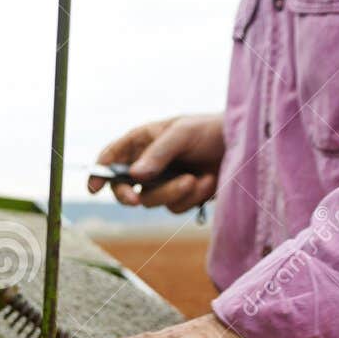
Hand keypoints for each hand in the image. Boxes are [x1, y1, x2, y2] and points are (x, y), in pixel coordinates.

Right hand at [87, 113, 224, 213]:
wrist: (245, 147)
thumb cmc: (210, 130)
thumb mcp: (182, 133)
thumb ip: (157, 153)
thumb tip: (134, 175)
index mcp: (141, 142)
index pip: (111, 158)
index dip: (98, 173)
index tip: (93, 188)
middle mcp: (147, 164)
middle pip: (124, 188)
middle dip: (129, 194)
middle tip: (134, 199)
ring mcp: (163, 183)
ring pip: (151, 201)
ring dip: (172, 193)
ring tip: (195, 178)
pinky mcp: (181, 197)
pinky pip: (174, 207)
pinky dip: (191, 197)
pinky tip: (208, 181)